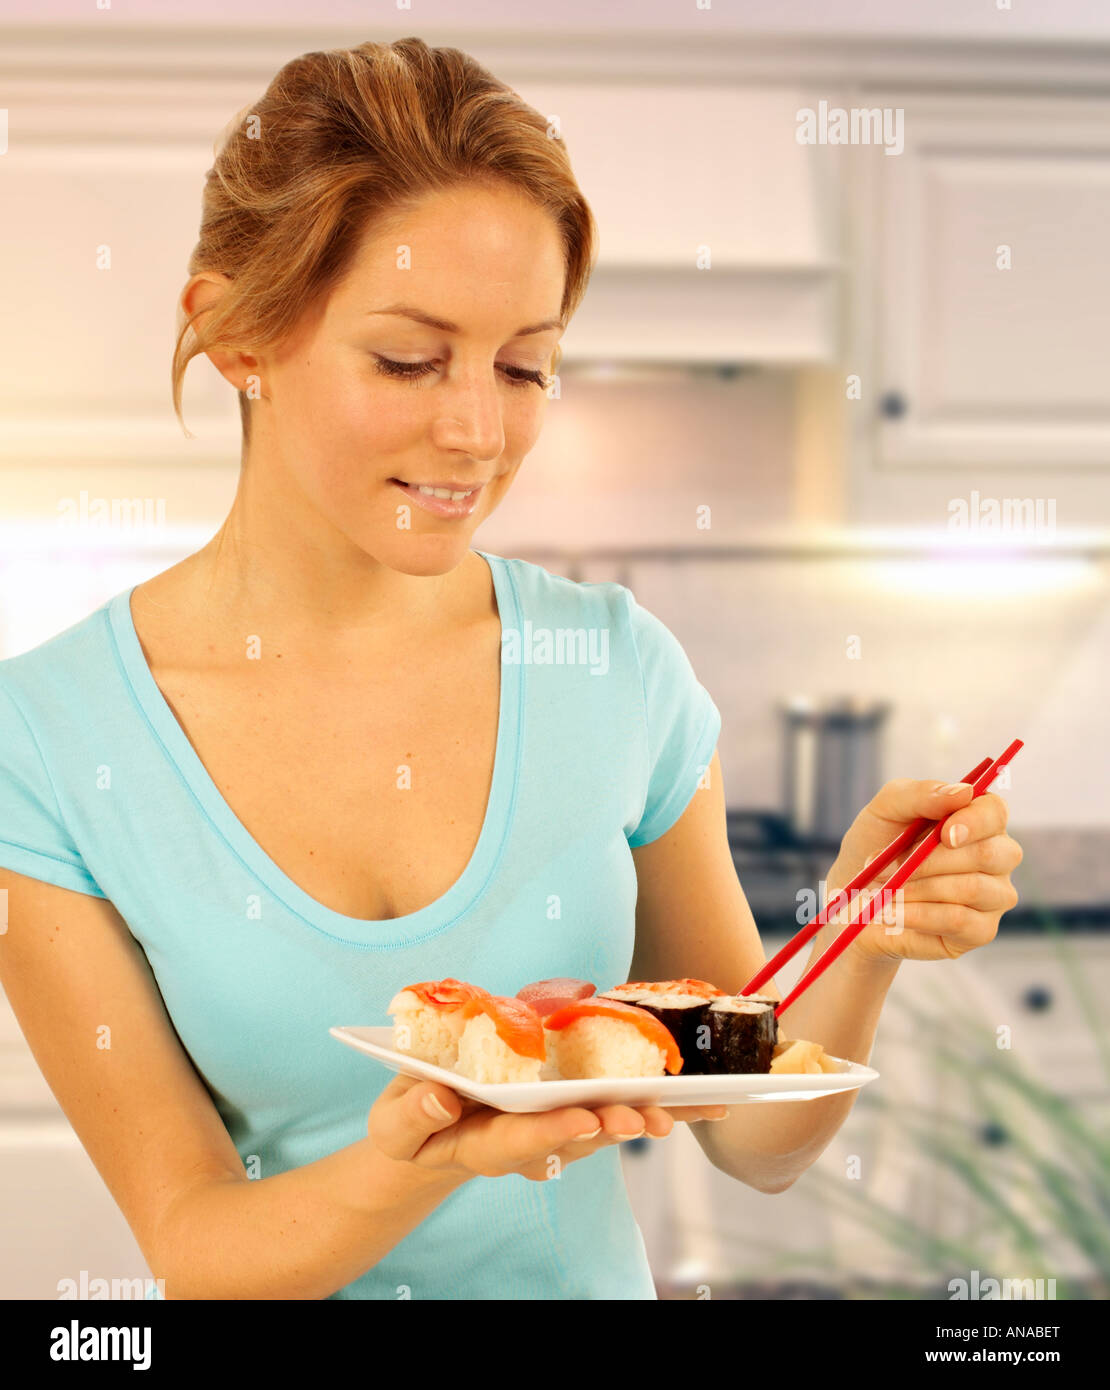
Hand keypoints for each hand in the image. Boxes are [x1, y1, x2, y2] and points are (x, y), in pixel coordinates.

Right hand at [367, 1074, 728, 1181]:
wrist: (429, 1134)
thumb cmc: (410, 1125)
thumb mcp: (395, 1122)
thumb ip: (414, 1113)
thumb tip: (440, 1096)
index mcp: (483, 1143)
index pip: (521, 1139)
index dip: (553, 1130)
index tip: (584, 1120)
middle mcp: (528, 1143)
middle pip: (577, 1139)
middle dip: (614, 1127)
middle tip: (649, 1120)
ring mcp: (551, 1131)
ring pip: (604, 1127)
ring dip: (644, 1117)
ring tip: (686, 1109)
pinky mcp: (568, 1113)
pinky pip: (613, 1108)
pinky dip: (652, 1102)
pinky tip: (695, 1097)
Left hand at [825, 779, 1022, 964]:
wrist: (855, 899)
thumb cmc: (876, 845)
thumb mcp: (886, 809)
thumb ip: (921, 794)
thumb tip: (963, 792)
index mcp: (978, 819)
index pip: (995, 811)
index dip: (974, 821)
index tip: (944, 833)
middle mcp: (996, 856)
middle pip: (986, 854)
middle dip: (928, 861)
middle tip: (884, 867)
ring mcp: (994, 895)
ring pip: (971, 888)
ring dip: (917, 887)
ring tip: (883, 890)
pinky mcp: (981, 931)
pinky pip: (959, 920)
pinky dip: (918, 915)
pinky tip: (893, 913)